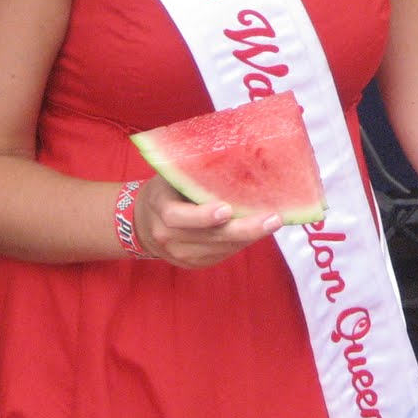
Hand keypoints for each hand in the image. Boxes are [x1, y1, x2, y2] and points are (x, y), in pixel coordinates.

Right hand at [134, 174, 282, 268]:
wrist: (143, 223)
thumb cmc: (166, 190)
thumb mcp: (171, 176)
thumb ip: (193, 172)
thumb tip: (232, 152)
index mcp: (159, 208)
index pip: (177, 217)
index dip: (202, 215)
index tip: (227, 209)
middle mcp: (167, 237)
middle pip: (208, 237)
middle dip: (243, 229)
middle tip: (272, 219)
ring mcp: (180, 254)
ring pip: (219, 248)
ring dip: (249, 236)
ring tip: (274, 222)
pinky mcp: (193, 264)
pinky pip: (222, 254)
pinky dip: (241, 243)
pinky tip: (258, 231)